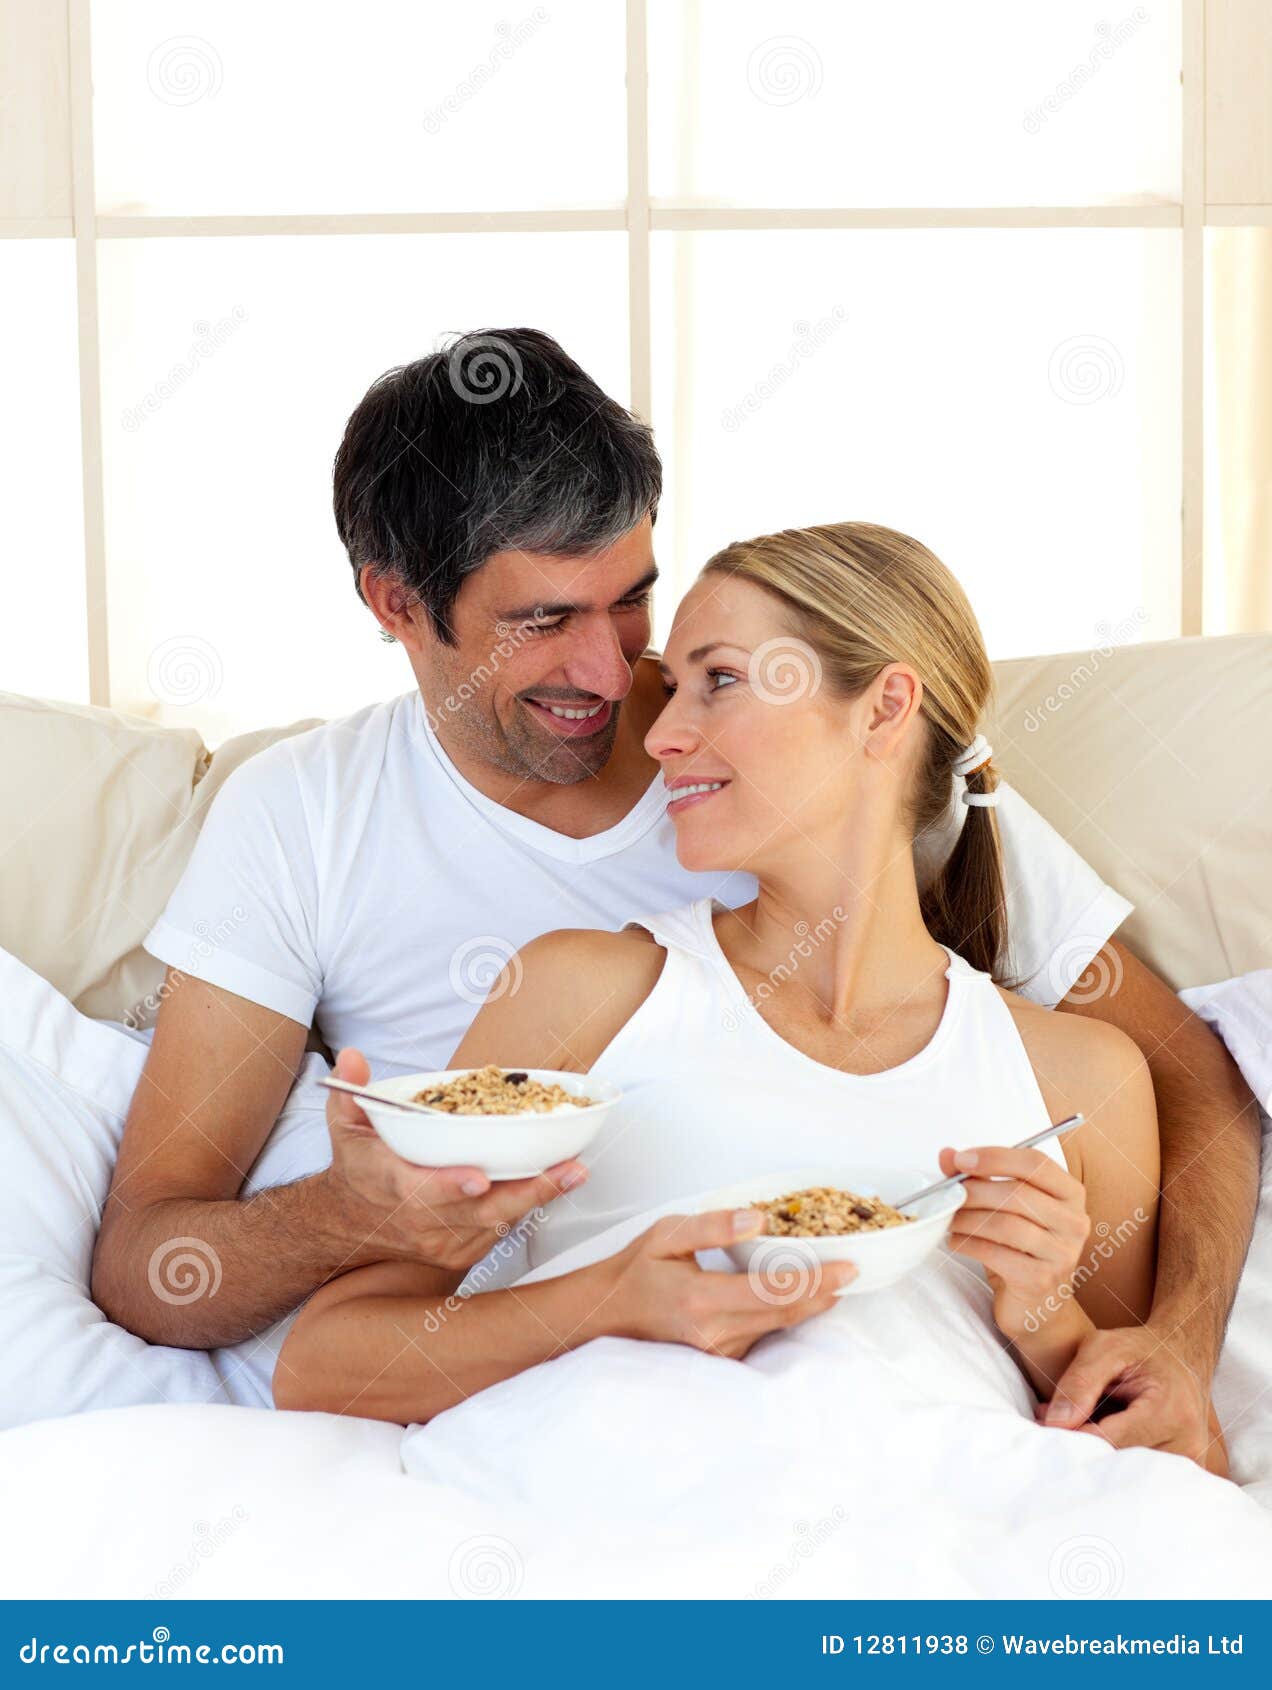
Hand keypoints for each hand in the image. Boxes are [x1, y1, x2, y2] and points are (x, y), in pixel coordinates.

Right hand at [320, 1048, 586, 1272]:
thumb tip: (353, 1058)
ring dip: (537, 1197)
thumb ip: (351, 1091)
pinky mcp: (461, 1252)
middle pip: (477, 1212)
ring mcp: (443, 1241)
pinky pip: (500, 1230)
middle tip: (568, 1169)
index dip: (450, 1186)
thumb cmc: (359, 1166)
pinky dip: (525, 1207)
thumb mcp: (344, 1125)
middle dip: (526, 1192)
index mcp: (391, 1185)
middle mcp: (419, 1221)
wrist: (352, 1222)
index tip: (480, 1177)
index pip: (419, 1191)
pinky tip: (554, 1182)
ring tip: (574, 1171)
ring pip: (496, 1222)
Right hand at [596, 1208, 856, 1357]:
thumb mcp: (667, 1233)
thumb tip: (758, 1219)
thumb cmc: (636, 1270)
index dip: (816, 1280)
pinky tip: (793, 1298)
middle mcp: (712, 1333)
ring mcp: (716, 1352)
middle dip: (823, 1294)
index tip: (846, 1268)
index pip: (774, 1292)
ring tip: (829, 1281)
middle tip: (850, 1273)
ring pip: (776, 1329)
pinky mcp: (718, 1359)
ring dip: (805, 1306)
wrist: (606, 1314)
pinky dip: (781, 1317)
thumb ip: (713, 1225)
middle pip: (785, 1315)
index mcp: (701, 1299)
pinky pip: (760, 1337)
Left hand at [939, 1143, 1089, 1338]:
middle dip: (974, 1191)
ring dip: (968, 1219)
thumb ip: (979, 1177)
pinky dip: (969, 1244)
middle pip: (1017, 1193)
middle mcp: (1074, 1222)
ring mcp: (1062, 1253)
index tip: (962, 1159)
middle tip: (949, 1194)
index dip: (995, 1157)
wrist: (1038, 1304)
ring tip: (950, 1220)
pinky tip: (956, 1241)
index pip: (1035, 1163)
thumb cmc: (1021, 1248)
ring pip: (1005, 1224)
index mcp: (1070, 1194)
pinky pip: (997, 1253)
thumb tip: (948, 1155)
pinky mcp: (1042, 1280)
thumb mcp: (1004, 1207)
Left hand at [1037, 1325, 1227, 1474]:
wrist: (1182, 1357)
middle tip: (1054, 1423)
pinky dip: (1116, 1458)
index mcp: (1169, 1412)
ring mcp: (1190, 1462)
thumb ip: (1079, 1382)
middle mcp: (1186, 1444)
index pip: (1108, 1441)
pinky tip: (1104, 1434)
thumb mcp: (1105, 1347)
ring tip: (1081, 1423)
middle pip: (1117, 1463)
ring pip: (1126, 1473)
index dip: (1071, 1435)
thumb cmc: (1140, 1349)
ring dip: (1098, 1454)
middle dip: (1081, 1446)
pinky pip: (1139, 1474)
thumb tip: (1055, 1424)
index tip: (1043, 1424)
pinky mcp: (1185, 1471)